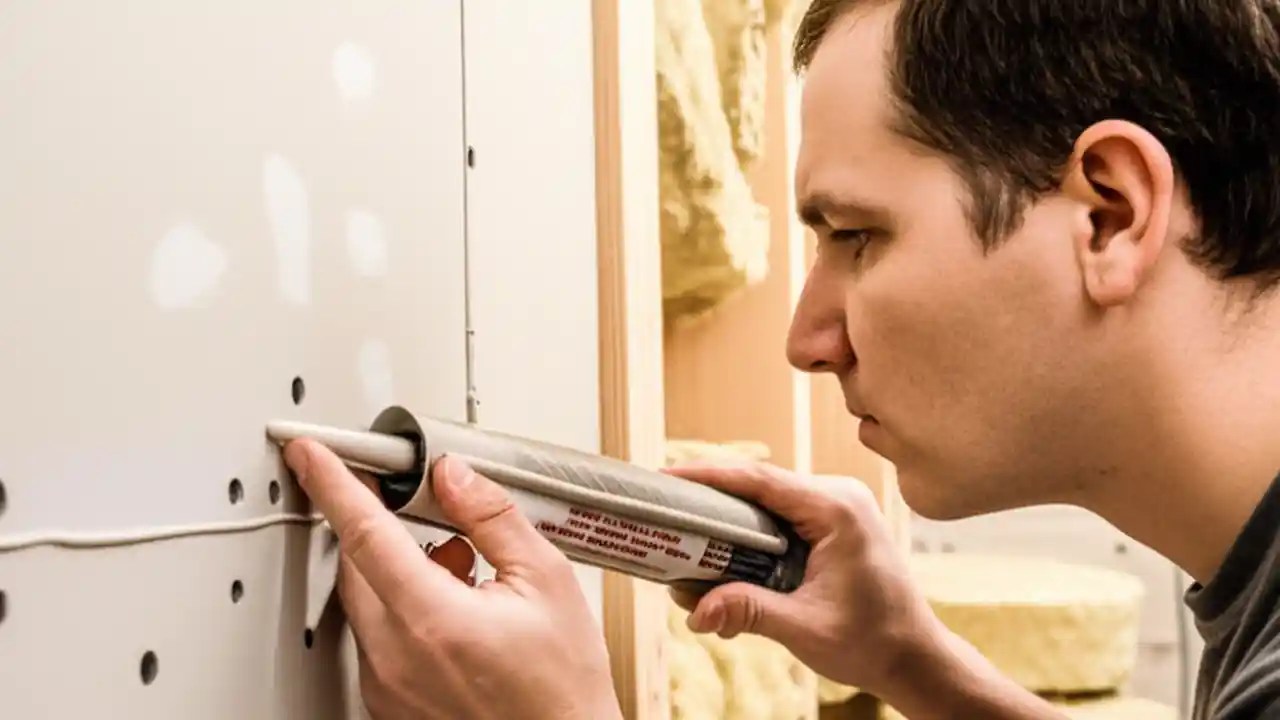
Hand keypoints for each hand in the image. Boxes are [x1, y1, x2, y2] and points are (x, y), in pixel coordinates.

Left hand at [284, 439, 621, 719]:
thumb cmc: (563, 687)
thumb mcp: (547, 581)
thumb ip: (493, 518)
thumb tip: (453, 477)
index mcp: (432, 620)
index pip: (364, 533)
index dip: (332, 483)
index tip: (309, 452)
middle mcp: (396, 657)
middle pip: (354, 564)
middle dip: (376, 523)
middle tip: (415, 501)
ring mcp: (386, 686)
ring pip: (362, 601)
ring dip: (394, 568)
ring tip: (460, 568)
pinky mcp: (387, 704)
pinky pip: (373, 638)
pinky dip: (400, 608)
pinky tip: (451, 608)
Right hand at [663, 461, 941, 693]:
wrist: (913, 656)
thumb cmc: (872, 642)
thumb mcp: (805, 628)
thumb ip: (749, 612)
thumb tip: (695, 611)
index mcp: (837, 510)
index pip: (760, 480)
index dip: (709, 475)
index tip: (667, 477)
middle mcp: (838, 497)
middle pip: (758, 485)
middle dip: (709, 498)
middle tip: (663, 507)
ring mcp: (836, 508)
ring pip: (766, 500)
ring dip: (726, 517)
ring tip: (682, 531)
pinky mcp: (831, 524)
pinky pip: (779, 516)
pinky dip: (747, 531)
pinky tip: (718, 551)